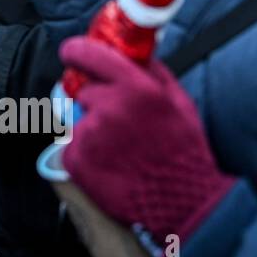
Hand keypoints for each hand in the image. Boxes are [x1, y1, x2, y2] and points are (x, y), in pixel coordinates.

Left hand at [60, 37, 235, 256]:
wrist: (182, 204)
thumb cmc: (184, 152)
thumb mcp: (179, 103)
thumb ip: (153, 72)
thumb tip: (132, 53)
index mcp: (136, 88)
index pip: (89, 54)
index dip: (76, 52)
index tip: (72, 53)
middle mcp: (109, 107)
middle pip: (84, 92)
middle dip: (97, 103)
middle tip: (120, 124)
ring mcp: (88, 134)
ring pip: (79, 121)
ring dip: (93, 130)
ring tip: (120, 150)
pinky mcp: (74, 160)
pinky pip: (72, 146)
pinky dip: (85, 153)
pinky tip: (110, 165)